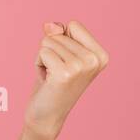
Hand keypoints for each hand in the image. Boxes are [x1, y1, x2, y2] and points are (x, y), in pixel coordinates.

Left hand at [23, 19, 108, 139]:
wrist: (47, 115)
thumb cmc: (52, 82)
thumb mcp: (59, 53)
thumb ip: (58, 34)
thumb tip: (50, 25)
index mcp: (101, 54)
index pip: (73, 25)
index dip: (61, 40)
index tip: (64, 61)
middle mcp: (95, 60)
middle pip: (58, 33)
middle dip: (50, 51)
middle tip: (55, 71)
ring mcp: (82, 67)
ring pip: (48, 41)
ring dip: (43, 58)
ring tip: (51, 76)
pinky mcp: (66, 73)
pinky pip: (42, 52)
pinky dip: (38, 63)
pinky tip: (46, 79)